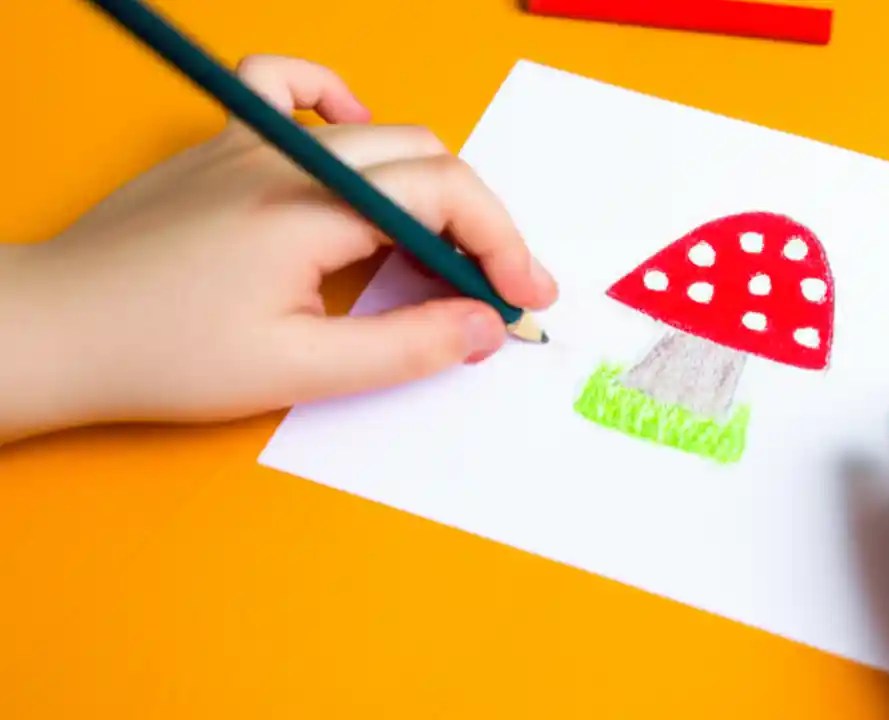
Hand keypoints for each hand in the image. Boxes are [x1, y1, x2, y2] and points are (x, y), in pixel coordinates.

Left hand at [0, 55, 555, 442]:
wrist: (53, 329)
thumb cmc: (159, 355)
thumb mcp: (296, 370)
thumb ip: (404, 347)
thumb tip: (483, 326)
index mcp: (309, 211)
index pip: (445, 196)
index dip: (503, 245)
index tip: (525, 298)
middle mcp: (288, 159)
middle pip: (428, 160)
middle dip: (479, 225)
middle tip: (492, 290)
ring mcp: (252, 140)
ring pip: (381, 133)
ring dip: (430, 184)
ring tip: (438, 248)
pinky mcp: (226, 144)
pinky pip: (293, 88)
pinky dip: (343, 108)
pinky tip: (357, 144)